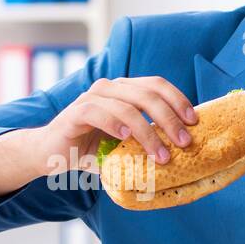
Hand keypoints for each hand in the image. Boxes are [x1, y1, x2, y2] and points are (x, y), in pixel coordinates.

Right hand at [36, 76, 198, 173]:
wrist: (50, 153)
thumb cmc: (90, 148)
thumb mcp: (123, 144)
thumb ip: (146, 142)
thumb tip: (182, 157)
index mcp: (124, 90)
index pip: (157, 85)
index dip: (178, 100)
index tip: (194, 122)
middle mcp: (109, 88)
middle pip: (147, 94)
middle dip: (170, 119)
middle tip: (184, 142)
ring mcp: (91, 98)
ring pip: (127, 107)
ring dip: (148, 132)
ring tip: (162, 155)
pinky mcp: (75, 112)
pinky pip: (98, 113)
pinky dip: (115, 124)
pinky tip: (127, 138)